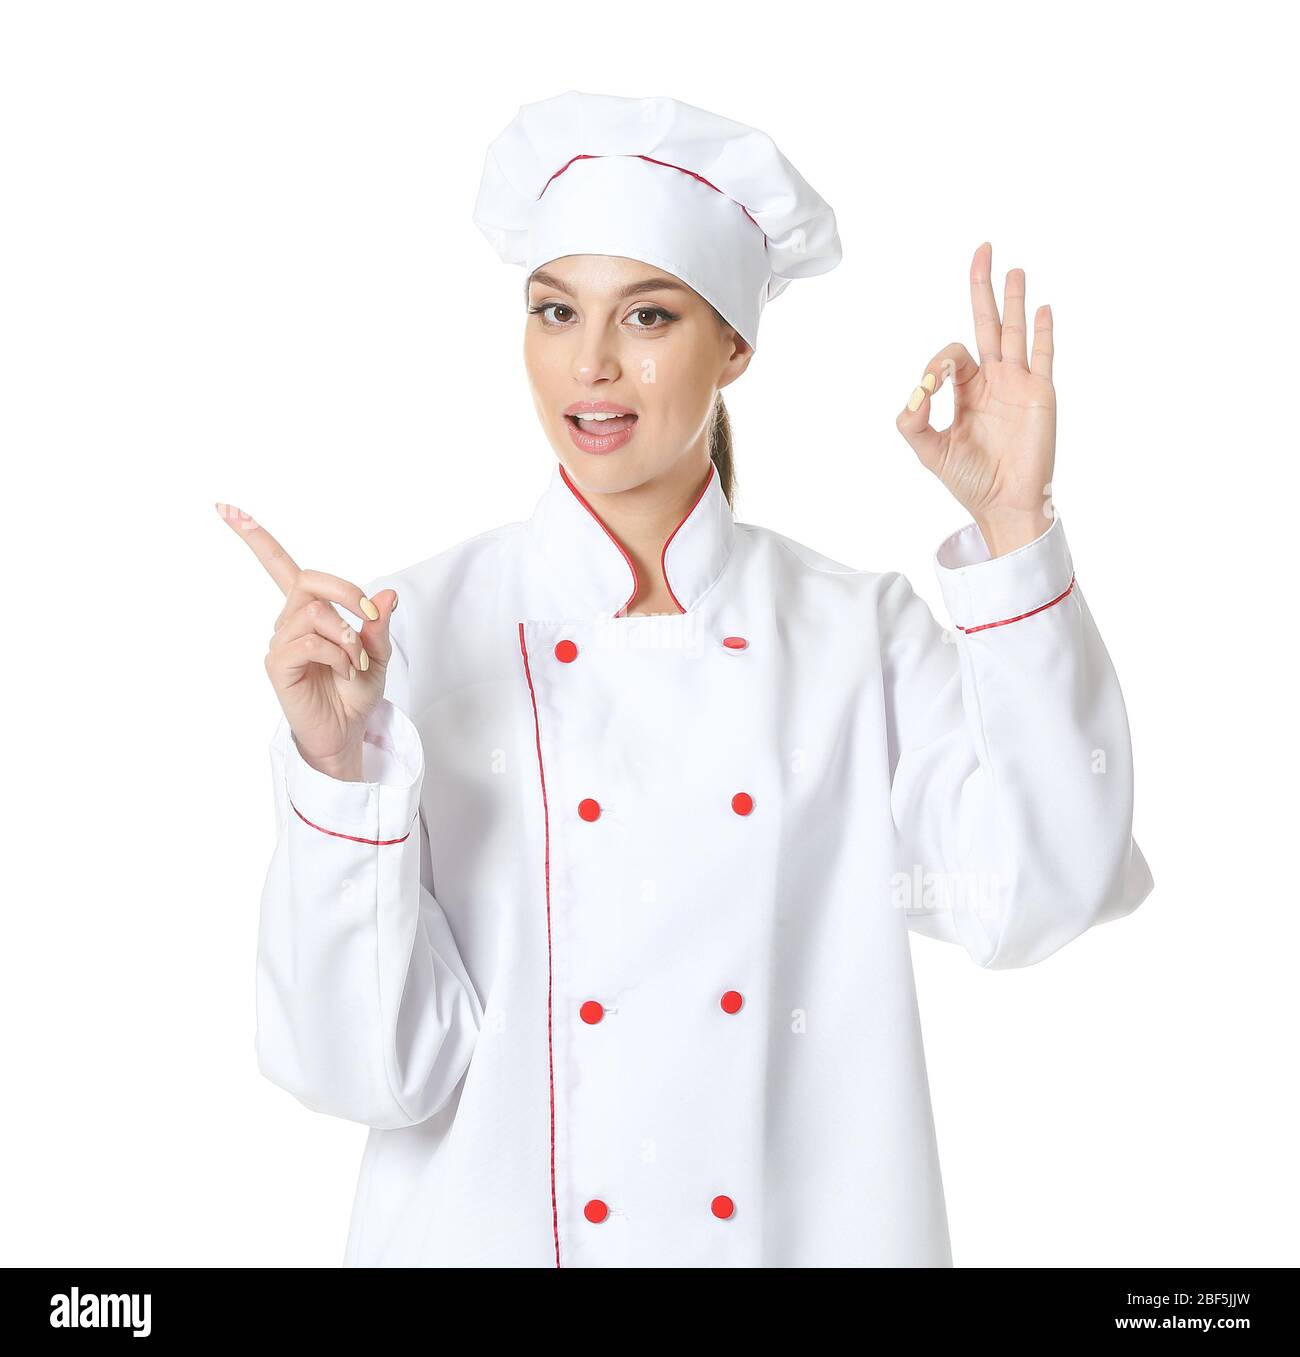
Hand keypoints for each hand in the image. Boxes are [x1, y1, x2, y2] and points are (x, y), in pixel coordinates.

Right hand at [216, 502, 397, 779]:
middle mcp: (289, 622)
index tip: (226, 507)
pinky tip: (344, 672)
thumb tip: (386, 594)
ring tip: (356, 662)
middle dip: (347, 592)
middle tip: (368, 617)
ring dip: (346, 636)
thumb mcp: (377, 654)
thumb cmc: (356, 692)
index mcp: (309, 611)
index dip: (255, 537)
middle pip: (309, 581)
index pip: (279, 566)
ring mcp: (281, 643)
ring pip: (314, 614)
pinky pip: (309, 643)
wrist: (347, 731)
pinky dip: (338, 655)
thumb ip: (377, 624)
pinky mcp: (278, 665)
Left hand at [895, 241, 1055, 556]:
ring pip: (1015, 332)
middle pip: (986, 323)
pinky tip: (1041, 309)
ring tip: (1014, 269)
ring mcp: (1019, 384)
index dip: (936, 364)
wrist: (1004, 503)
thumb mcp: (930, 451)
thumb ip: (913, 422)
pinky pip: (1042, 356)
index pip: (952, 355)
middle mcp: (993, 381)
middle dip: (982, 288)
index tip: (930, 387)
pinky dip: (1042, 333)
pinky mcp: (1040, 393)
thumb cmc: (969, 480)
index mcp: (966, 391)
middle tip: (982, 249)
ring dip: (1014, 299)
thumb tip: (914, 394)